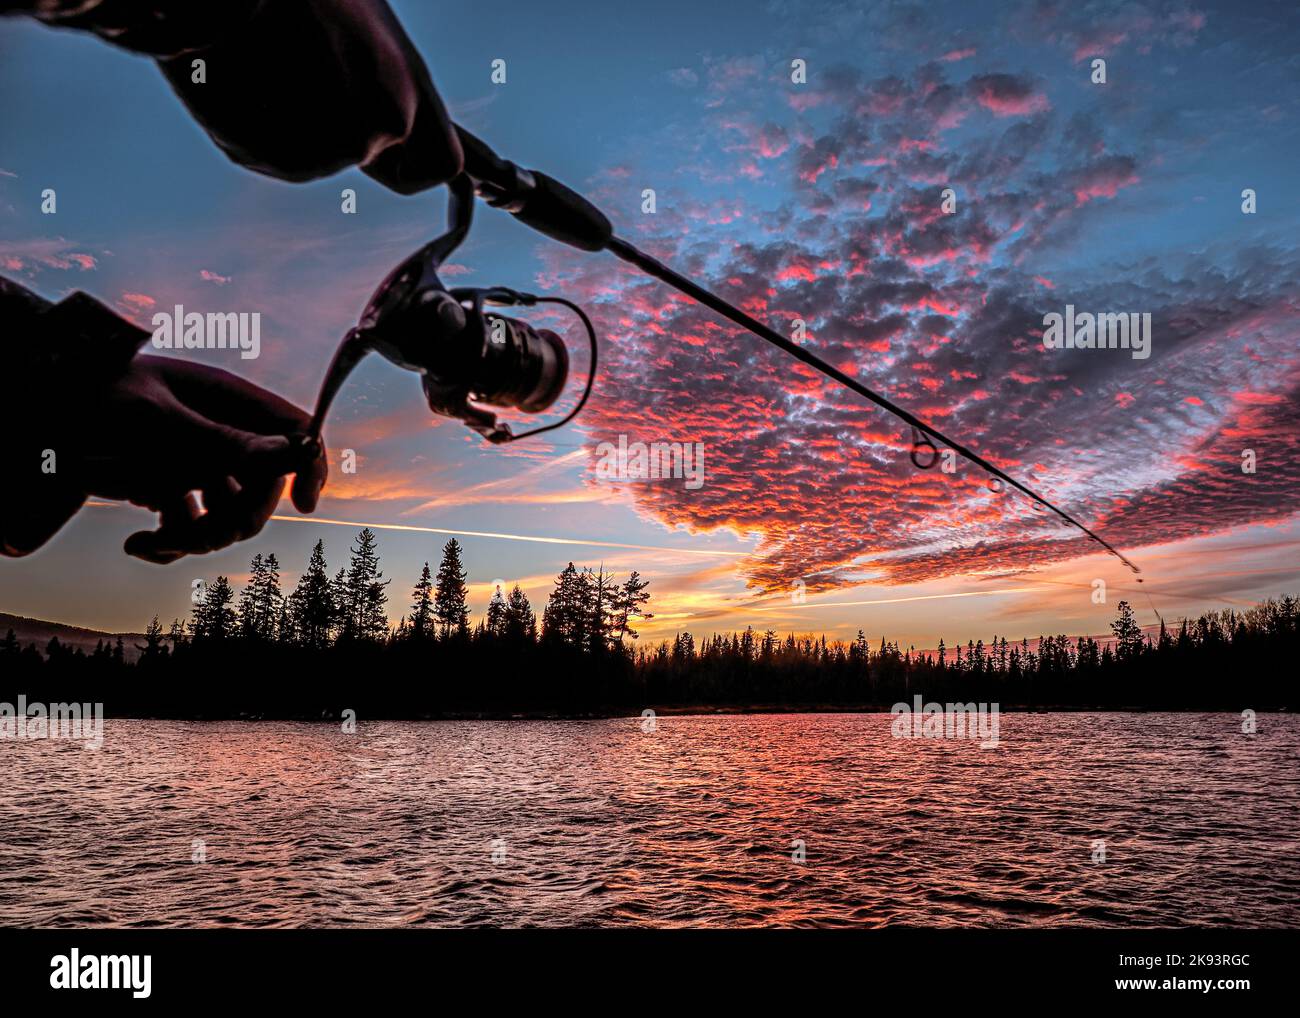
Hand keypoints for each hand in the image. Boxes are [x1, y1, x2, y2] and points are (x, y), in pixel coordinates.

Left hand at [47, 355, 325, 563]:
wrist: (39, 408)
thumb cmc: (92, 395)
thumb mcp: (157, 418)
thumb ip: (226, 441)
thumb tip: (293, 452)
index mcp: (231, 402)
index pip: (295, 430)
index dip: (310, 467)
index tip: (305, 505)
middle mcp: (223, 433)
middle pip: (263, 489)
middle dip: (233, 520)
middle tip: (192, 535)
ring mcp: (199, 462)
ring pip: (229, 517)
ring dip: (197, 539)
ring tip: (150, 542)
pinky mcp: (173, 487)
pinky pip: (193, 527)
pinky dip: (171, 543)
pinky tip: (138, 543)